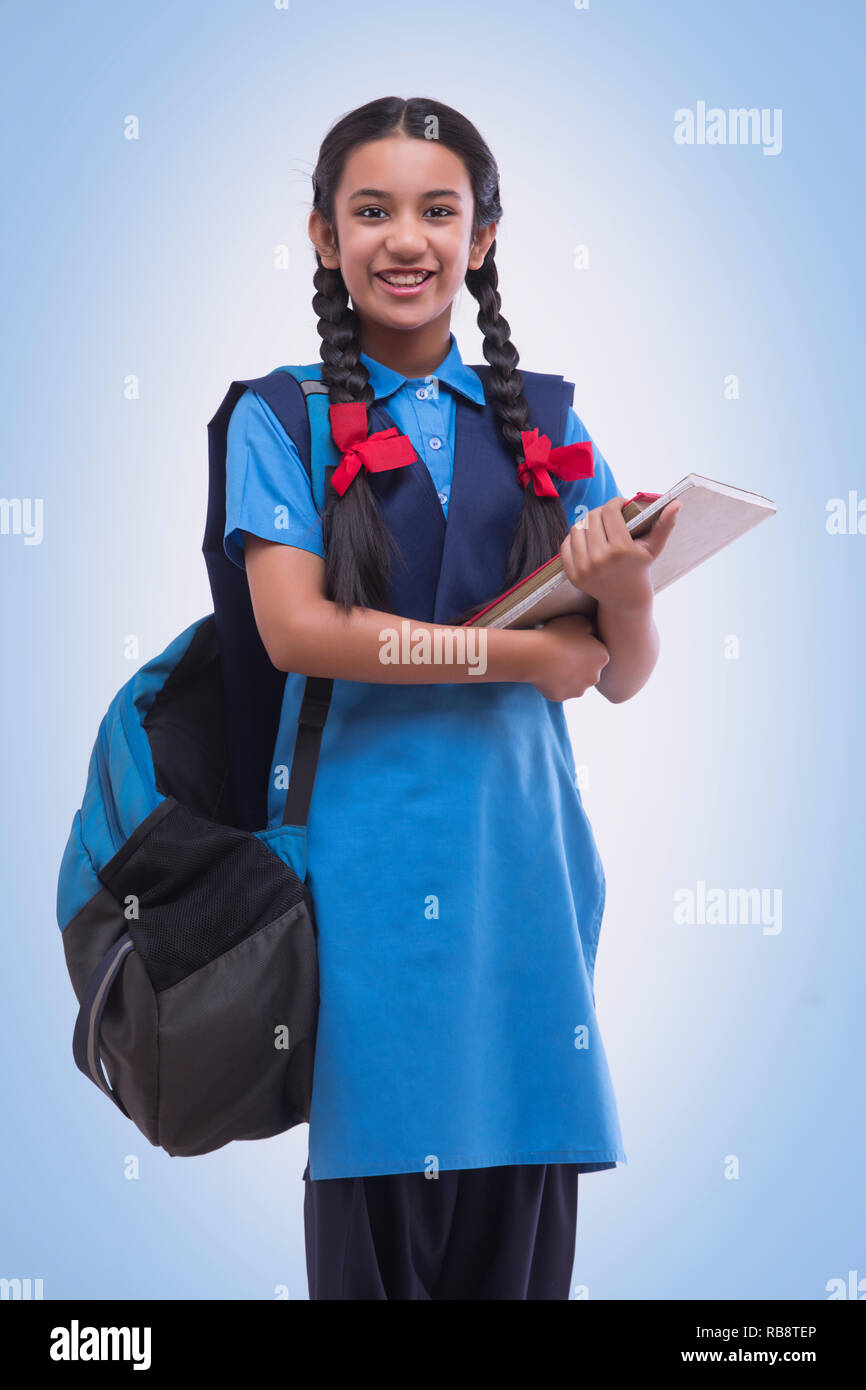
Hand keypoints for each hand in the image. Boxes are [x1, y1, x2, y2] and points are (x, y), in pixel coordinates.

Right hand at [526, 612, 610, 701]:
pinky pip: (559, 689)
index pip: (597, 652)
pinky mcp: (562, 697)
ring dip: (567, 675)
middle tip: (563, 653)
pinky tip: (545, 673)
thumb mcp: (579, 621)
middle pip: (588, 670)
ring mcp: (579, 689)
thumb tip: (595, 633)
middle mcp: (595, 676)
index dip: (584, 646)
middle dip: (579, 664)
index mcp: (603, 657)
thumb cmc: (558, 634)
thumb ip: (593, 627)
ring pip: (575, 682)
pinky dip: (553, 683)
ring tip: (552, 663)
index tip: (572, 641)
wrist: (536, 655)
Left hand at [560, 497, 681, 610]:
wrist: (625, 598)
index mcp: (621, 550)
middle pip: (592, 517)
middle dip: (601, 512)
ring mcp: (584, 569)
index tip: (619, 504)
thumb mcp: (654, 546)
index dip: (614, 502)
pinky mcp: (573, 575)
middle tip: (609, 514)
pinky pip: (566, 544)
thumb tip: (677, 503)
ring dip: (586, 523)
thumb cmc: (640, 566)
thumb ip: (665, 524)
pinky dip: (574, 538)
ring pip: (577, 528)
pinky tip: (586, 538)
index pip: (609, 511)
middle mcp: (600, 559)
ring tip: (597, 525)